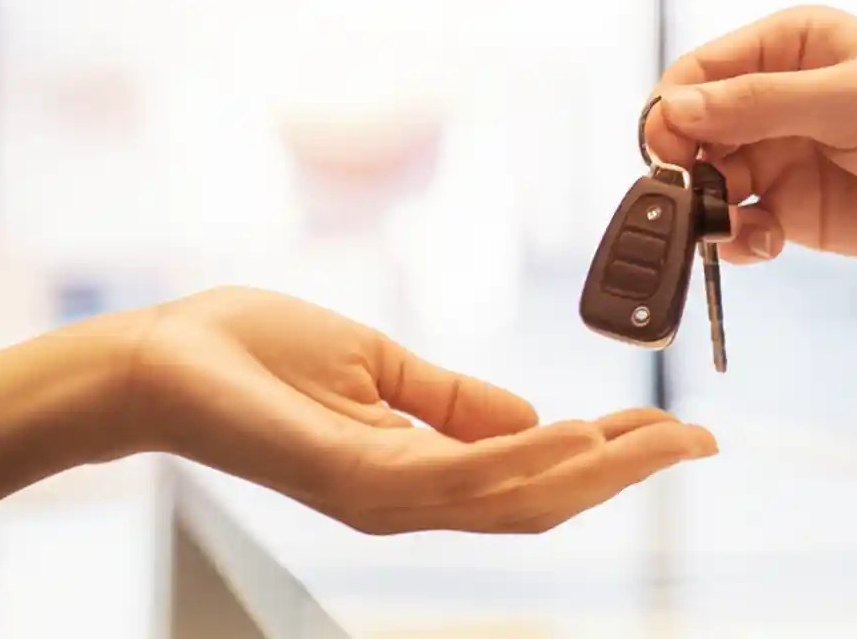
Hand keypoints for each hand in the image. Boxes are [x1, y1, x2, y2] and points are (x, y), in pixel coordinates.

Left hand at [102, 287, 715, 533]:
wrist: (159, 359)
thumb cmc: (250, 357)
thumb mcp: (375, 365)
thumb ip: (451, 398)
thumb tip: (532, 414)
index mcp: (415, 467)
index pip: (530, 474)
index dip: (608, 461)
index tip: (672, 433)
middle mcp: (408, 495)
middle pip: (540, 499)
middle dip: (625, 473)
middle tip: (697, 441)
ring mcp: (382, 493)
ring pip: (514, 496)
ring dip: (596, 469)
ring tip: (660, 439)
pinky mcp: (353, 475)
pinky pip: (456, 475)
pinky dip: (524, 458)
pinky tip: (576, 434)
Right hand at [644, 5, 856, 260]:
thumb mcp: (849, 98)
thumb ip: (758, 104)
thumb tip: (674, 110)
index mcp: (782, 50)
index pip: (697, 74)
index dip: (672, 111)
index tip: (667, 149)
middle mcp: (767, 102)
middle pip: (690, 133)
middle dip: (683, 168)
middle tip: (692, 197)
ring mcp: (774, 156)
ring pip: (705, 185)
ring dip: (707, 211)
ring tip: (735, 226)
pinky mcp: (785, 208)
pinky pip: (736, 226)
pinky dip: (736, 240)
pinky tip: (765, 242)